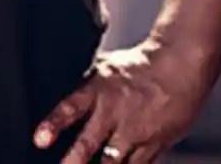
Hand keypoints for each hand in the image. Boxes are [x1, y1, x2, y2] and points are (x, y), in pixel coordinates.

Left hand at [33, 40, 216, 162]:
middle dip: (74, 161)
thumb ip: (86, 93)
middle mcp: (115, 113)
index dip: (53, 125)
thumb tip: (69, 109)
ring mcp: (136, 132)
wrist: (181, 67)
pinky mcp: (157, 144)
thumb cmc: (140, 66)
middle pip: (89, 143)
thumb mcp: (103, 70)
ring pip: (114, 163)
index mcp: (98, 91)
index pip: (69, 109)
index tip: (39, 141)